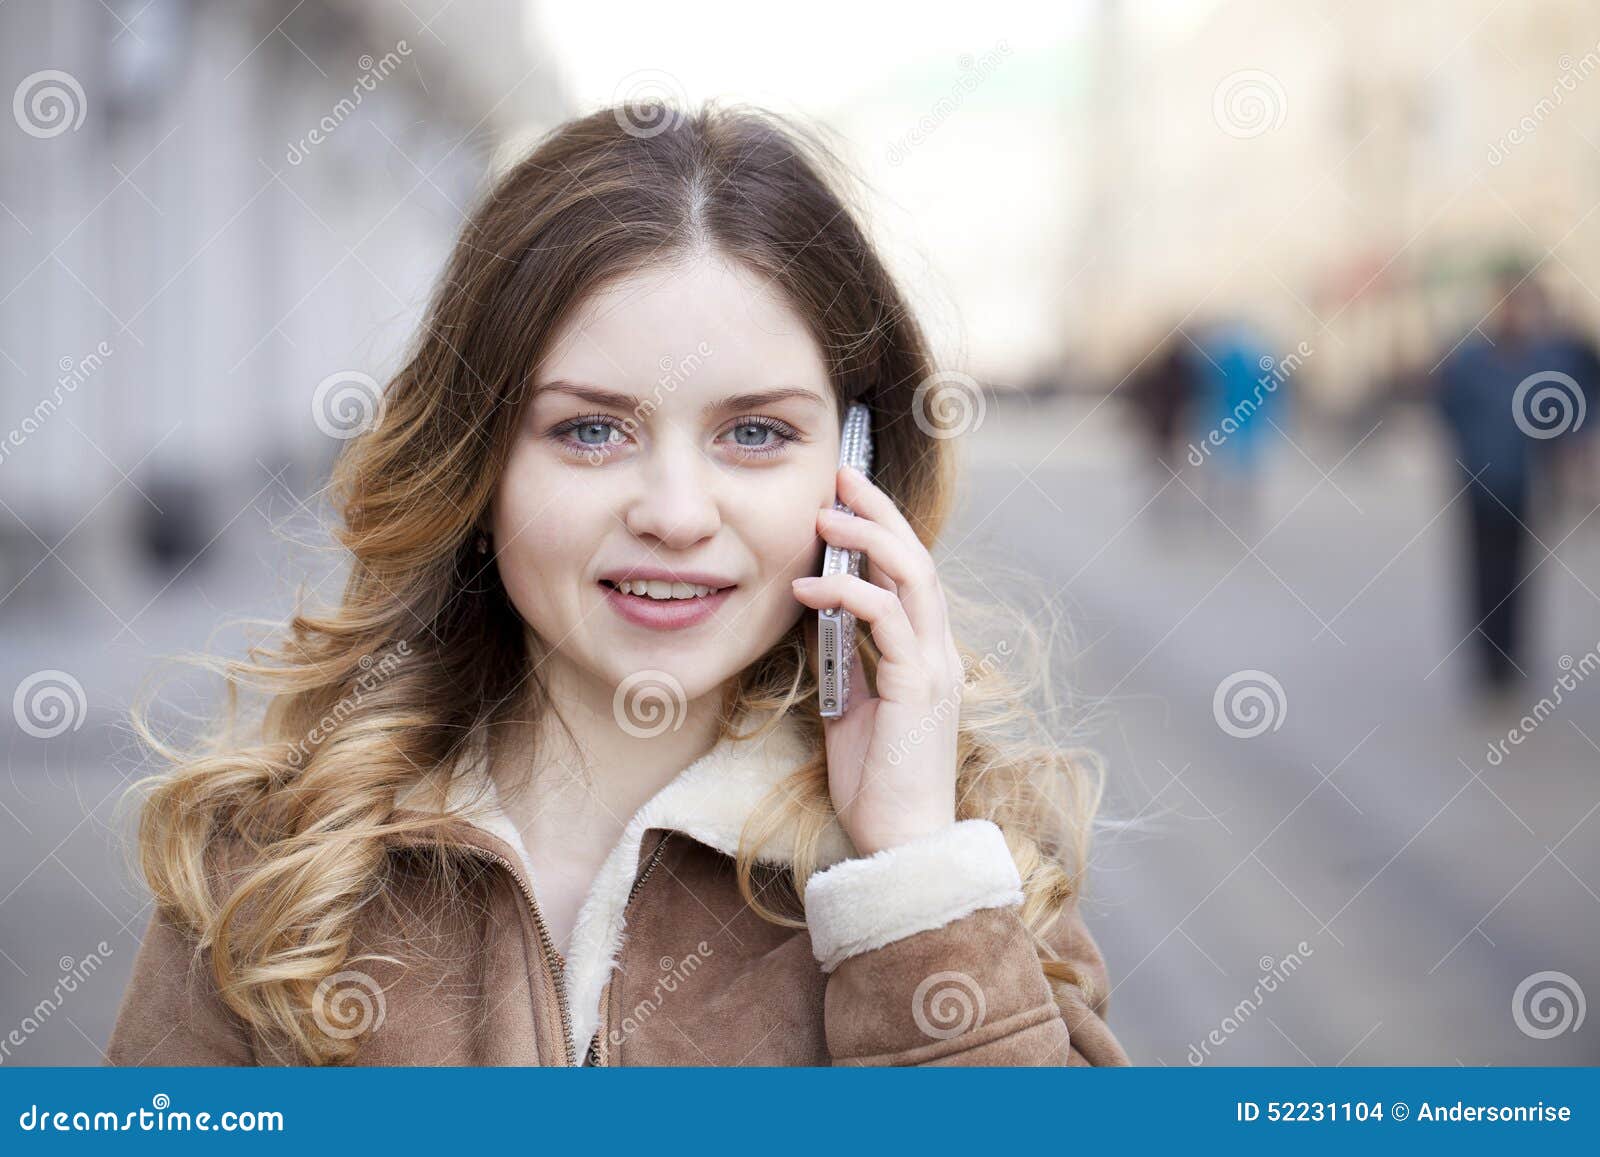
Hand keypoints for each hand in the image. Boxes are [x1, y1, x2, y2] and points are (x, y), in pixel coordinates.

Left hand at [792, 464, 962, 855]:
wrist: (900, 842)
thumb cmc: (876, 784)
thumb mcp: (850, 709)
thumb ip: (843, 663)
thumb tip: (816, 619)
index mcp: (924, 655)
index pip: (909, 574)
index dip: (881, 528)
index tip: (844, 495)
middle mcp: (938, 652)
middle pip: (917, 558)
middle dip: (878, 512)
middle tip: (840, 477)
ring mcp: (934, 667)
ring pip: (914, 575)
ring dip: (868, 538)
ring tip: (825, 516)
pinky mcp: (919, 687)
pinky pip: (888, 620)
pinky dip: (849, 595)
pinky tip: (809, 589)